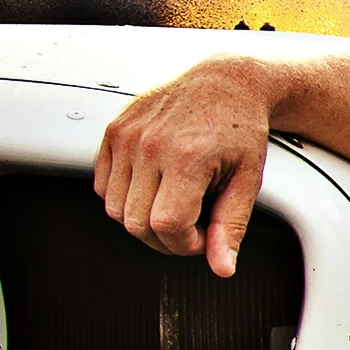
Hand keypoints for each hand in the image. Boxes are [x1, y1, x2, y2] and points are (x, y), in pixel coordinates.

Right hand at [94, 56, 276, 277]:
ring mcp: (126, 135)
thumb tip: (223, 267)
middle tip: (193, 224)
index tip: (205, 235)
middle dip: (166, 238)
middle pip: (136, 223)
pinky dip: (124, 196)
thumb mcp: (247, 180)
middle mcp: (149, 144)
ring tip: (175, 203)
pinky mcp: (113, 130)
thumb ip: (232, 226)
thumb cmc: (240, 127)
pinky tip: (156, 186)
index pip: (167, 226)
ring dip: (143, 219)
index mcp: (185, 157)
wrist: (226, 81)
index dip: (186, 244)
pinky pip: (102, 185)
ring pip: (114, 209)